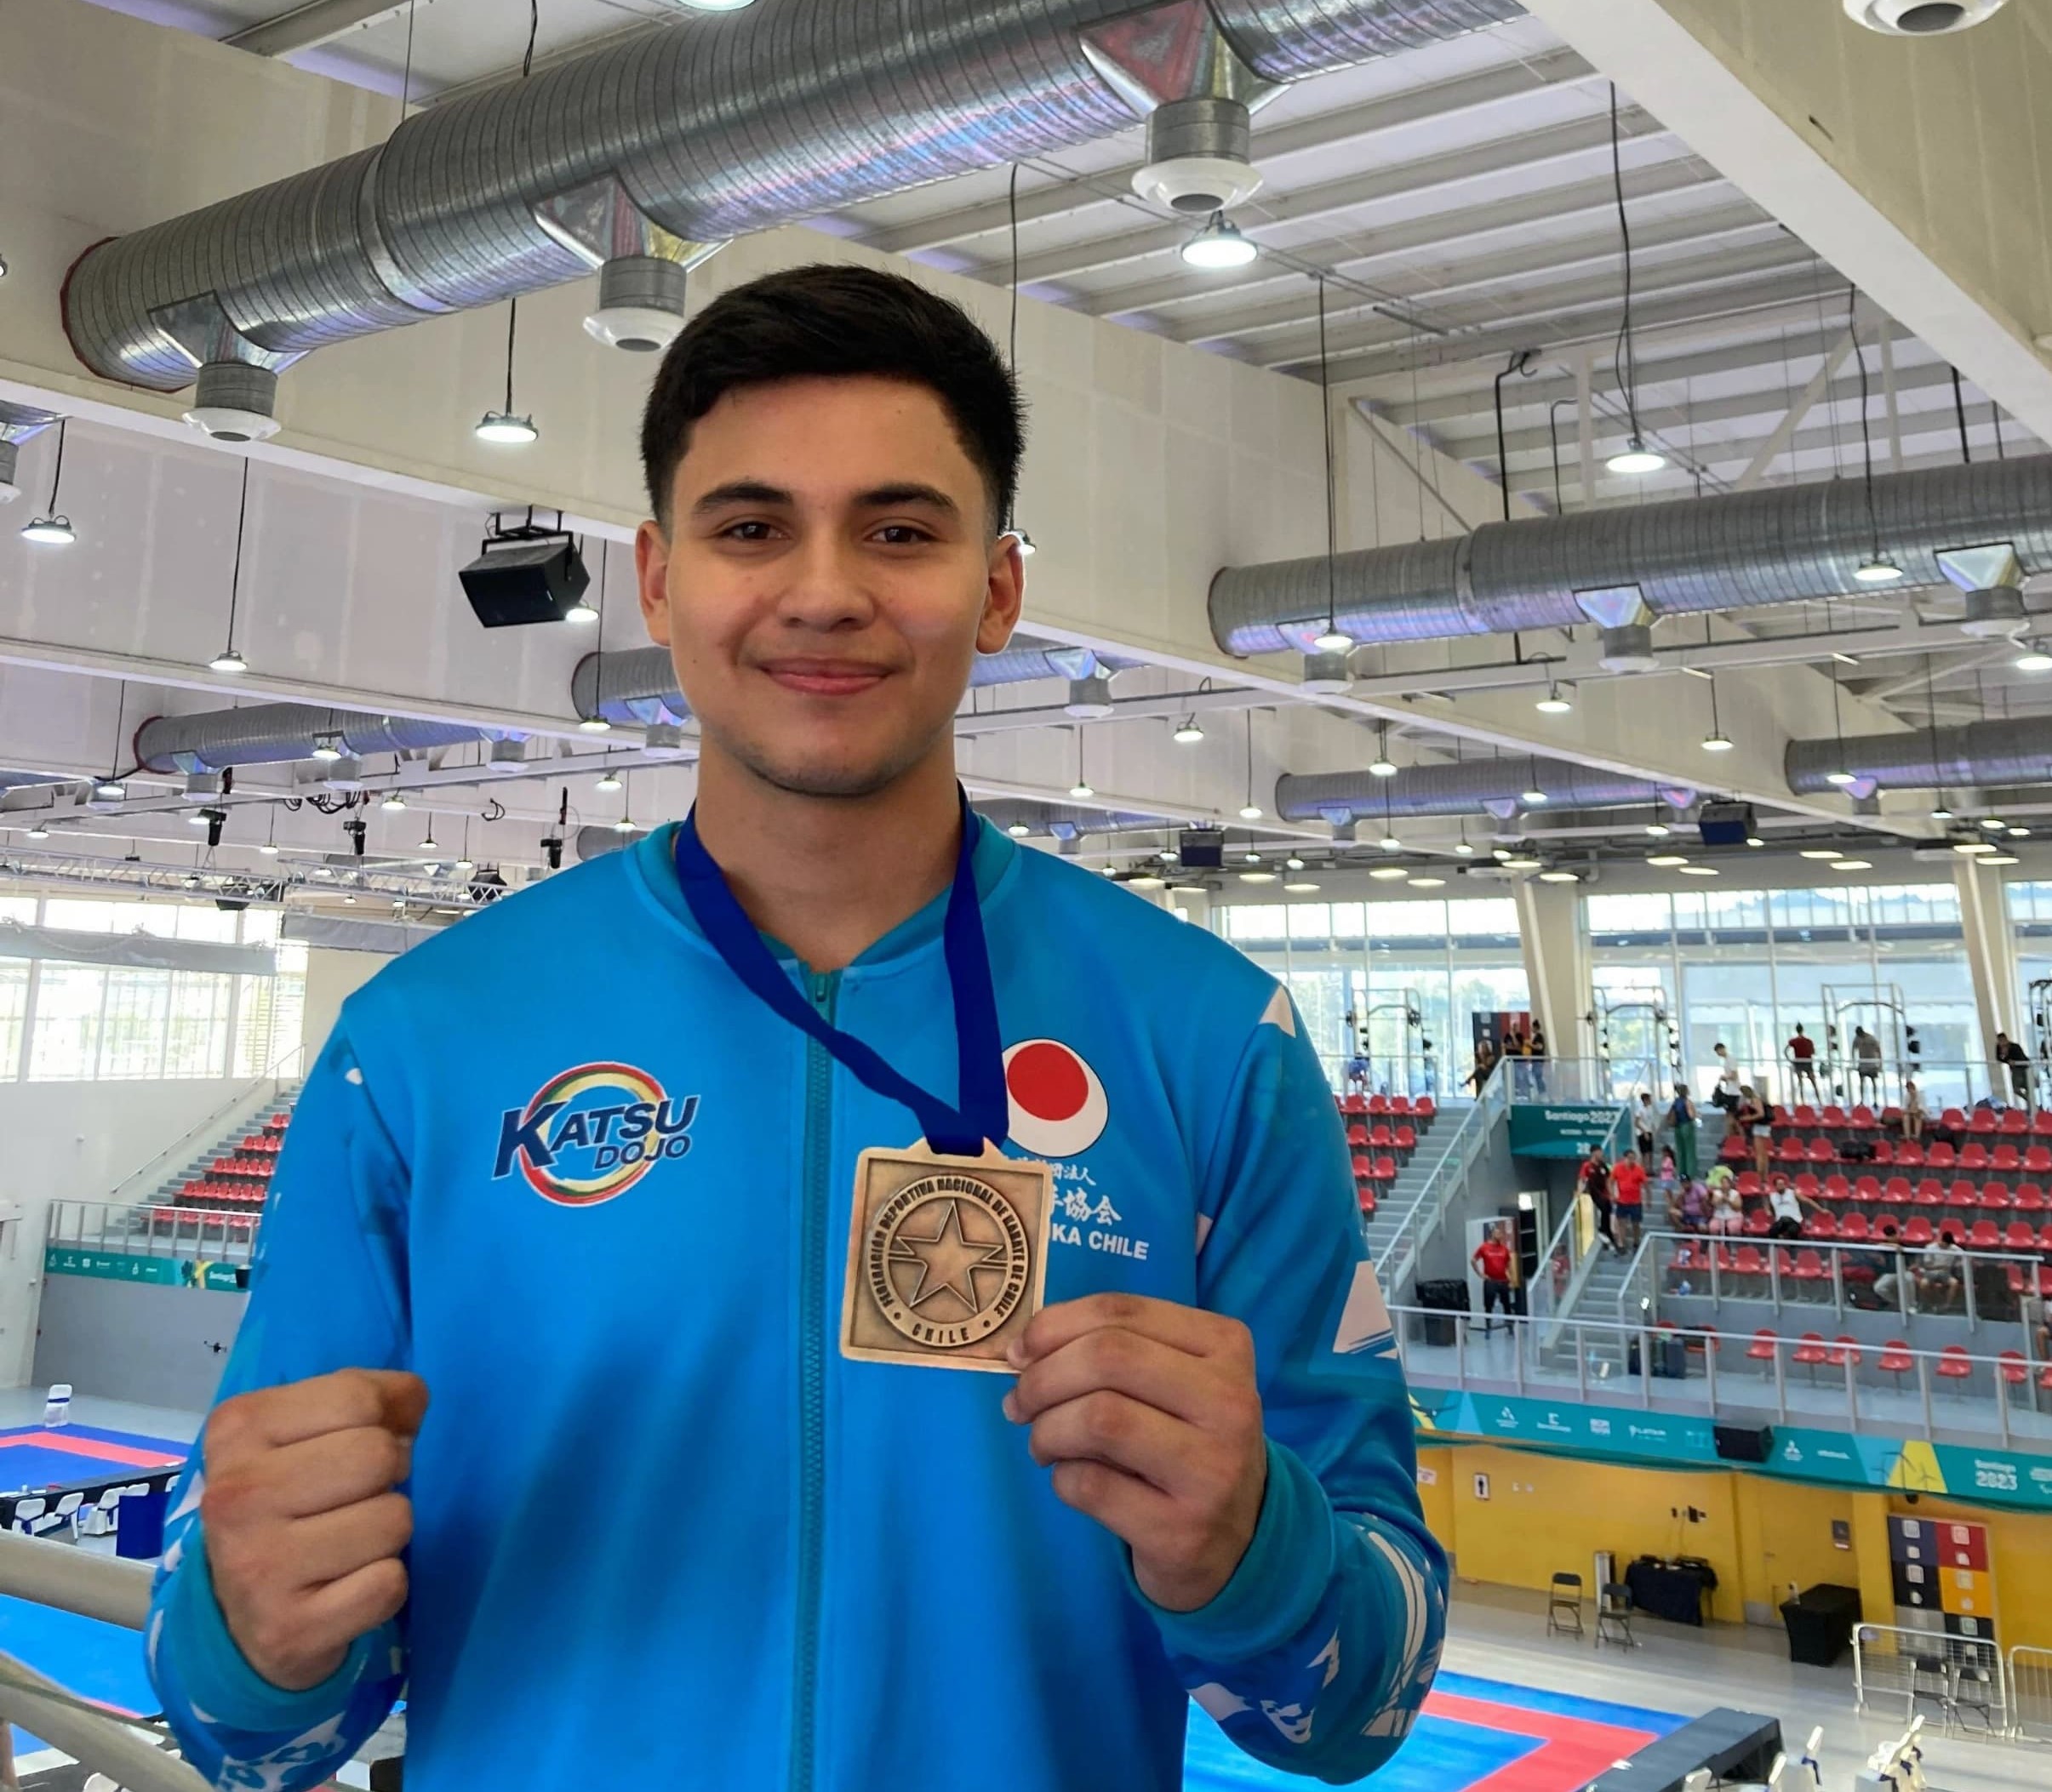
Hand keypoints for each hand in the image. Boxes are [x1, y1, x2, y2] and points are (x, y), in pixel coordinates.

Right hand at [201, 1368, 427, 1690]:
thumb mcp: (305, 1433)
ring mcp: (256, 1568)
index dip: (384, 1419)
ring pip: (394, 1520)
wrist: (237, 1618)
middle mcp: (235, 1496)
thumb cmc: (286, 1503)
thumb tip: (413, 1397)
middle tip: (355, 1501)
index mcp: (236, 1430)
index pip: (357, 1397)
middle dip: (388, 1477)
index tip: (359, 1446)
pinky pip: (389, 1584)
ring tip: (345, 1546)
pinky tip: (343, 1589)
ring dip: (387, 1534)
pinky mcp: (288, 1631)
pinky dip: (382, 1586)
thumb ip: (362, 1399)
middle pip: (379, 1456)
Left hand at [1003, 1294, 1265, 1612]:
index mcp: (1225, 1346)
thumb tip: (1022, 1349)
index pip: (1122, 1311)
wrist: (1235, 1540)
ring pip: (1099, 1419)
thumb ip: (1109, 1350)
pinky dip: (1062, 1478)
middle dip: (1043, 1378)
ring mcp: (1212, 1469)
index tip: (1020, 1353)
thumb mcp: (1169, 1381)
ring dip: (1047, 1430)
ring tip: (1042, 1445)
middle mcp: (1230, 1401)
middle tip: (1019, 1404)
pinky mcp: (1183, 1530)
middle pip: (1107, 1358)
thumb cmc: (1185, 1441)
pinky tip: (1072, 1480)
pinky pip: (1091, 1485)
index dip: (1054, 1326)